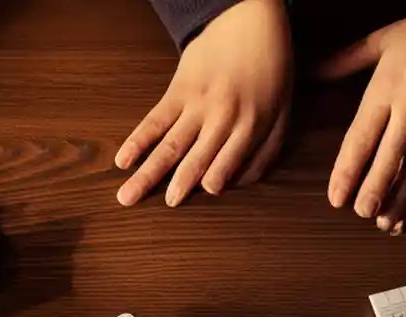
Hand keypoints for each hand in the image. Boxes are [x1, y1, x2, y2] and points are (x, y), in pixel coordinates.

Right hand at [115, 0, 291, 206]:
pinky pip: (154, 120)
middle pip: (196, 157)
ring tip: (126, 196)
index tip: (202, 194)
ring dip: (147, 172)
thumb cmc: (270, 70)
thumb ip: (267, 149)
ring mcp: (196, 104)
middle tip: (164, 205)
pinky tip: (122, 159)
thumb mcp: (283, 109)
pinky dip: (137, 140)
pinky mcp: (178, 92)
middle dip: (178, 184)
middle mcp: (221, 117)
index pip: (229, 159)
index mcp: (251, 124)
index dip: (215, 178)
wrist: (247, 21)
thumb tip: (243, 184)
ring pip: (169, 144)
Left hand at [320, 6, 405, 234]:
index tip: (336, 198)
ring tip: (386, 225)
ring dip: (401, 201)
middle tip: (362, 214)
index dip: (348, 171)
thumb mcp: (385, 39)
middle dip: (375, 190)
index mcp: (388, 87)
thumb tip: (311, 72)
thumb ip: (346, 60)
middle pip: (391, 158)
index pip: (362, 137)